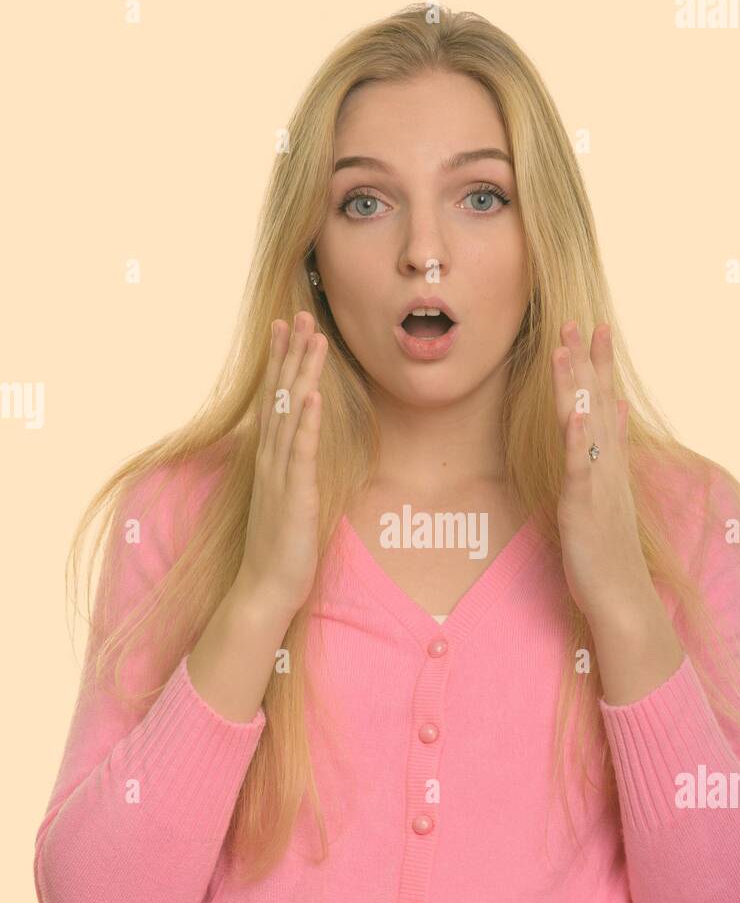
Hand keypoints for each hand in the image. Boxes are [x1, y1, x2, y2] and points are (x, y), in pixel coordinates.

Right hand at [236, 313, 327, 624]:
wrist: (265, 588)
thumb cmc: (280, 550)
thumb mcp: (289, 501)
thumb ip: (294, 473)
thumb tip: (303, 452)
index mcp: (270, 460)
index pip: (273, 400)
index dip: (281, 362)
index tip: (287, 327)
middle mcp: (270, 460)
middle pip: (278, 396)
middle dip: (290, 354)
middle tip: (298, 314)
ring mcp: (279, 475)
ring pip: (289, 413)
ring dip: (301, 374)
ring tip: (312, 338)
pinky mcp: (294, 494)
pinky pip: (299, 451)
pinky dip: (305, 422)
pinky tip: (311, 395)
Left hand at [550, 321, 654, 626]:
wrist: (622, 598)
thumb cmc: (607, 552)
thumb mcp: (605, 494)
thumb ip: (607, 451)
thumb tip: (610, 413)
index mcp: (608, 464)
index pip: (604, 404)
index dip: (598, 366)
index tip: (594, 329)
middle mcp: (607, 466)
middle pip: (596, 404)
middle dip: (586, 362)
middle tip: (577, 321)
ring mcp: (598, 483)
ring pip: (586, 426)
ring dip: (578, 386)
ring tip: (568, 350)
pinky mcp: (586, 505)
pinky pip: (583, 466)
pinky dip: (581, 437)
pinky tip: (579, 411)